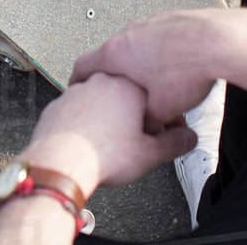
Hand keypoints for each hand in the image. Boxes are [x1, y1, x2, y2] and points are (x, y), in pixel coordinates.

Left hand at [18, 72, 196, 195]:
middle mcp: (100, 81)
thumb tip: (189, 139)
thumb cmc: (104, 156)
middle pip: (126, 97)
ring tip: (111, 143)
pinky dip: (85, 123)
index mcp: (128, 86)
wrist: (60, 163)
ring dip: (108, 117)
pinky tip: (88, 142)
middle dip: (134, 116)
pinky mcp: (58, 104)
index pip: (154, 97)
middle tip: (137, 140)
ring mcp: (76, 91)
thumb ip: (174, 143)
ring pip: (100, 102)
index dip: (162, 119)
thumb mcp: (150, 154)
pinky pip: (78, 111)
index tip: (162, 133)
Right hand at [69, 8, 246, 123]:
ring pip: (137, 48)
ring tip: (160, 84)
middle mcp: (128, 34)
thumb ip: (143, 120)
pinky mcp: (172, 20)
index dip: (76, 82)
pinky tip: (180, 70)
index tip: (76, 89)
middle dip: (118, 78)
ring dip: (142, 65)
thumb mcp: (159, 112)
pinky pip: (160, 40)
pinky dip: (163, 55)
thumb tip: (145, 127)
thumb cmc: (188, 72)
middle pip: (112, 57)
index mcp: (116, 54)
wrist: (221, 43)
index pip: (83, 67)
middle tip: (126, 95)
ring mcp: (150, 23)